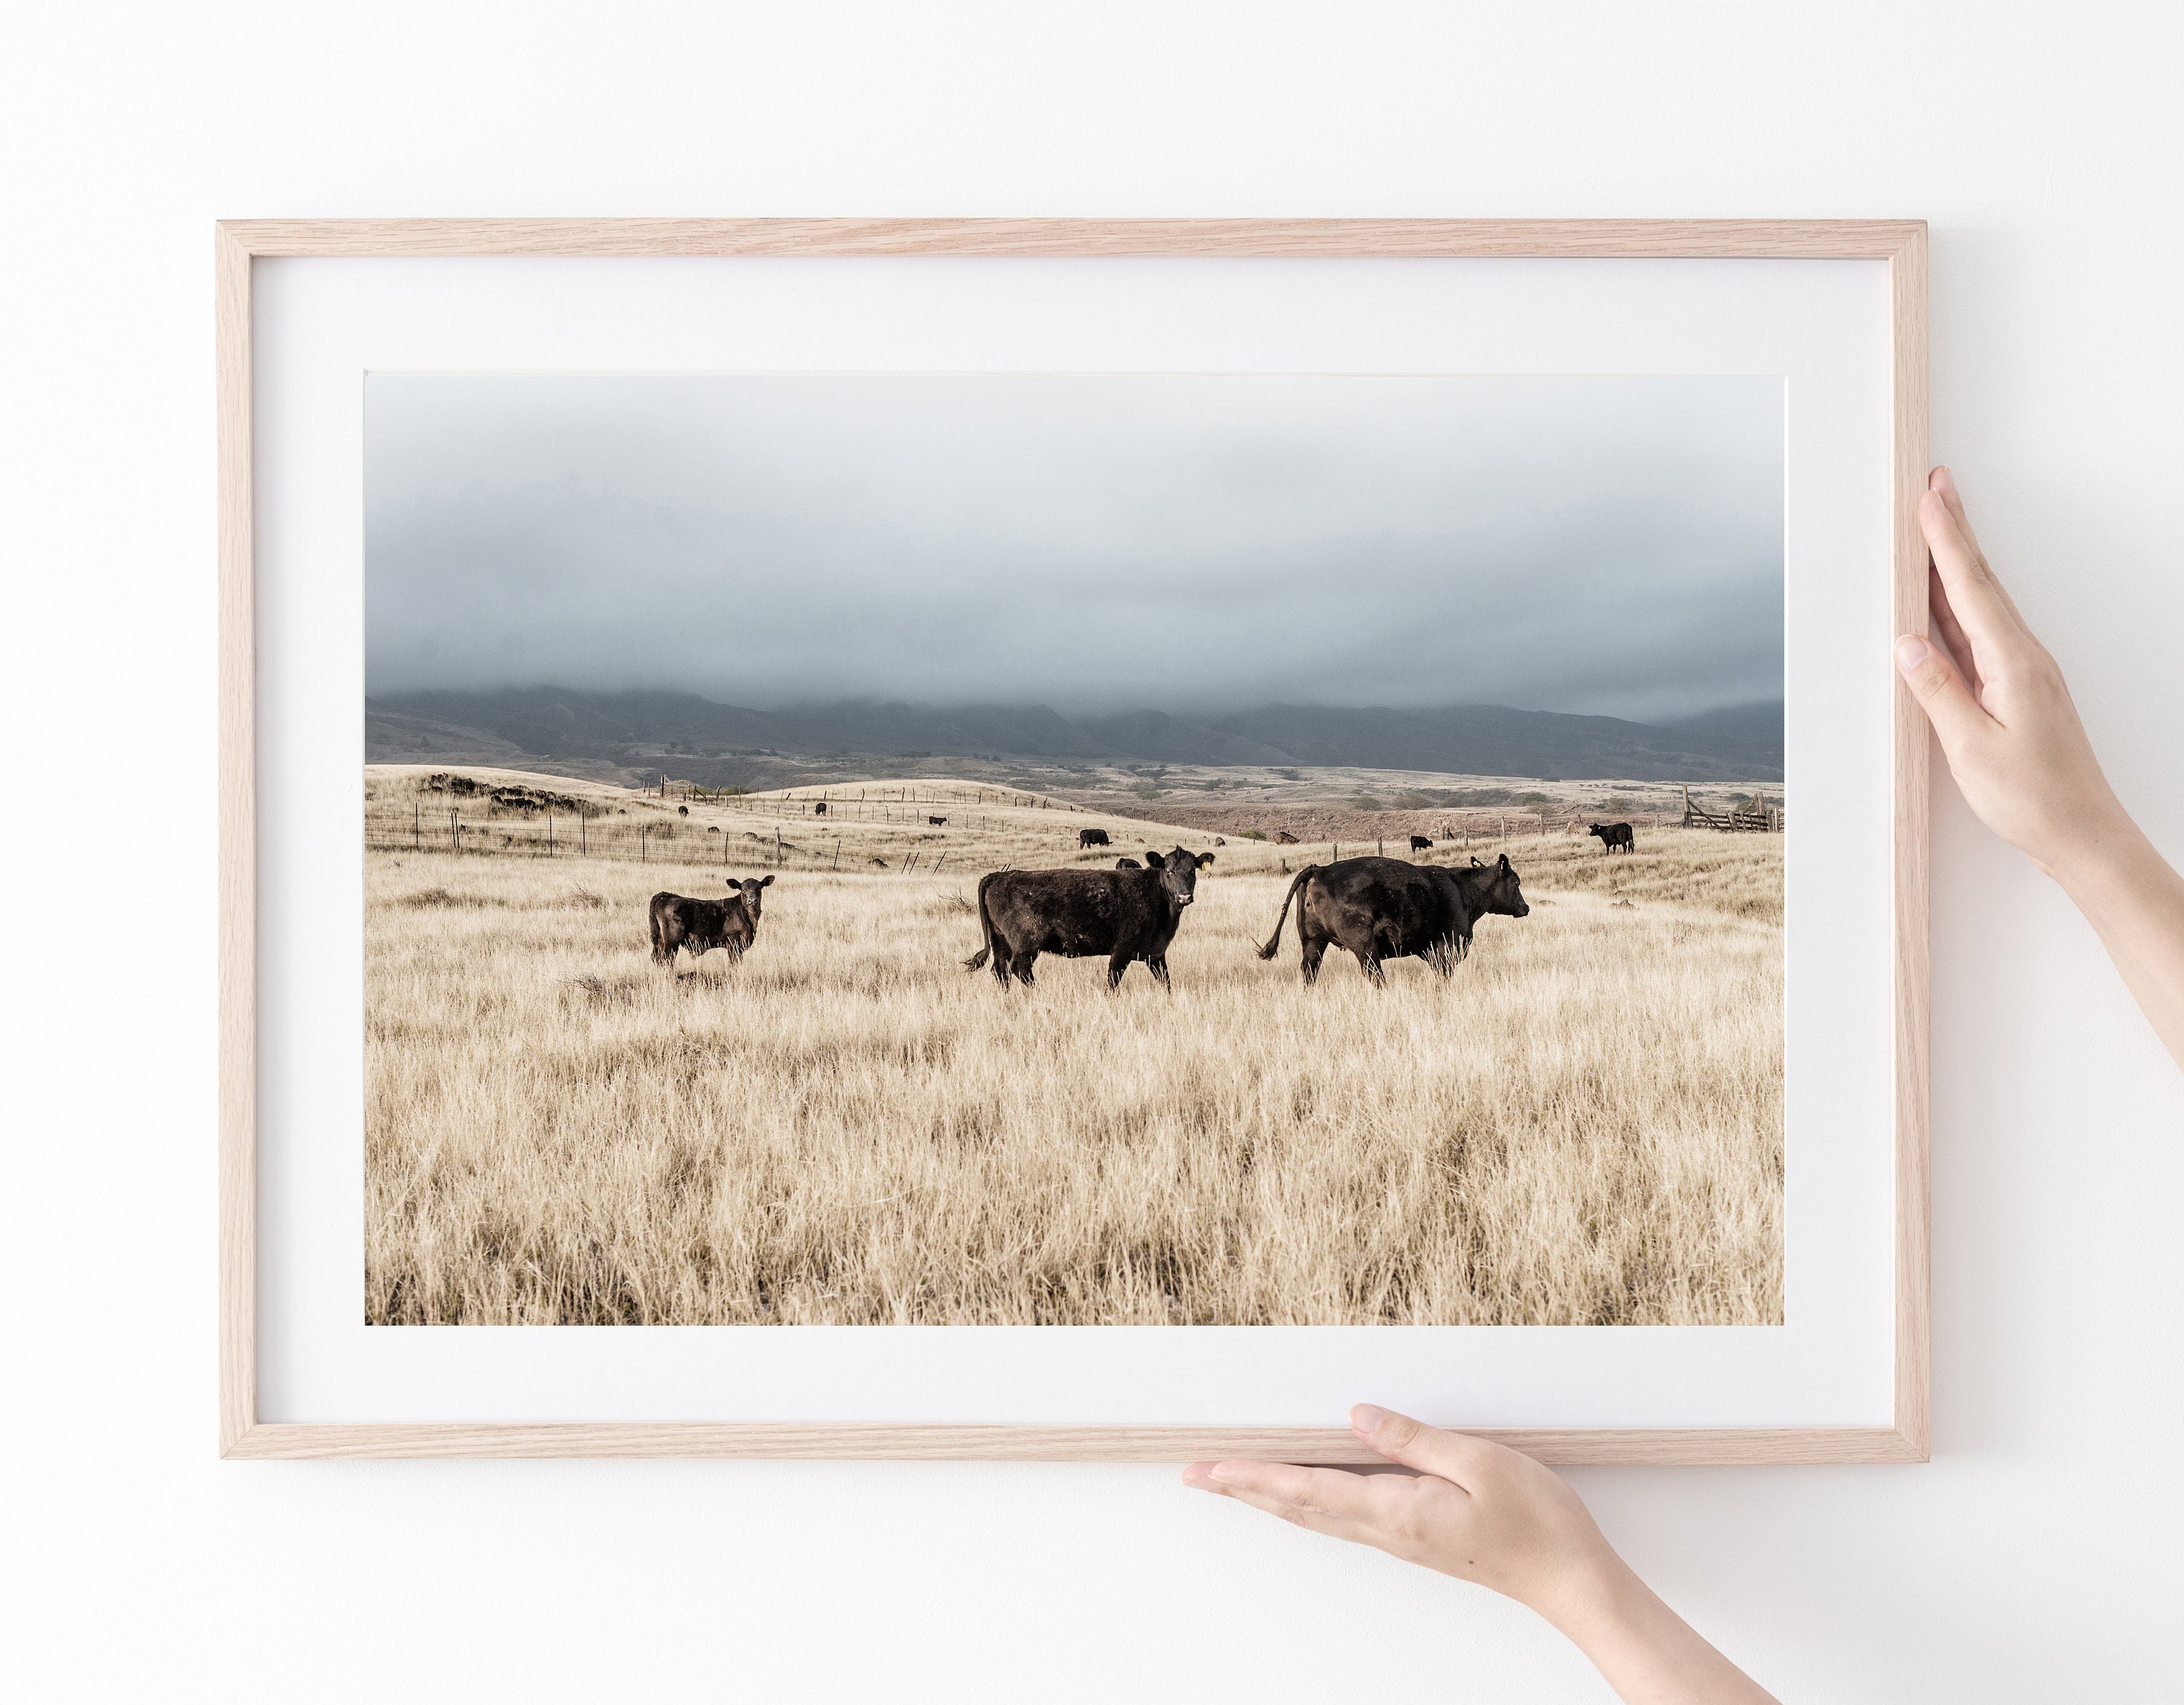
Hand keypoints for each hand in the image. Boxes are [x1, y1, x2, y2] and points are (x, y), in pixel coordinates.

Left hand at [1186, 1406, 1778, 1703]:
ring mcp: (1400, 1539)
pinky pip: (1343, 1519)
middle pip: (1296, 1506)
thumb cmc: (1536, 1521)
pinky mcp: (1416, 1539)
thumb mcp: (1479, 1461)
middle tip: (1195, 1475)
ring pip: (1315, 1516)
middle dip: (1242, 1489)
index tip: (1207, 1468)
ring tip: (1232, 1483)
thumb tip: (1357, 1415)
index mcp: (1395, 1508)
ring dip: (1268, 1498)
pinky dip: (1305, 1504)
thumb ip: (1413, 1439)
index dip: (1250, 1476)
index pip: (1304, 1488)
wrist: (1571, 1580)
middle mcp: (1386, 1529)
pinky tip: (1302, 1497)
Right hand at [1895, 466, 2131, 880]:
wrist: (2080, 831)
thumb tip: (1907, 642)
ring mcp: (2021, 670)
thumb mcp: (1972, 746)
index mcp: (2013, 663)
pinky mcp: (2015, 687)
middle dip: (1953, 532)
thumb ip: (1937, 690)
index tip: (1931, 497)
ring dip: (1953, 564)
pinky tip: (1938, 601)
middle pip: (1979, 582)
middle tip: (1935, 486)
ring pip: (1978, 604)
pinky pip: (1978, 634)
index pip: (1970, 589)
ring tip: (1931, 529)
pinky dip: (1955, 606)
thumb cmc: (2032, 796)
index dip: (1947, 540)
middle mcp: (2023, 657)